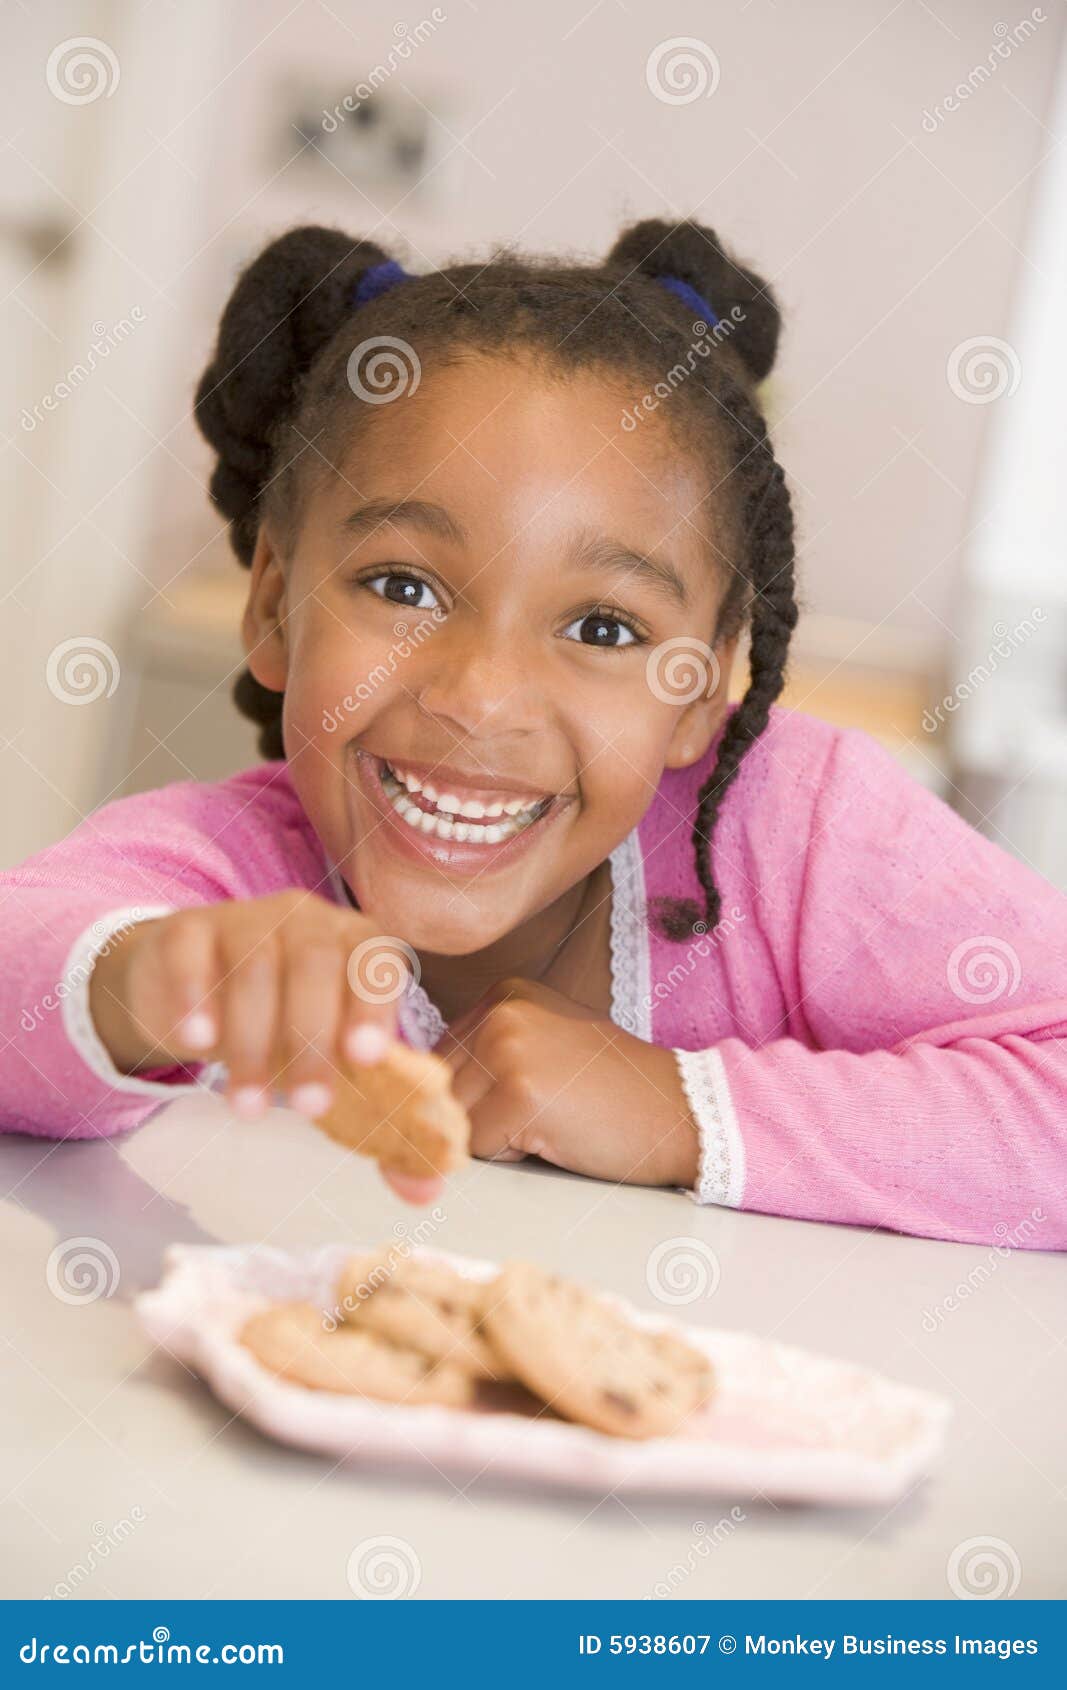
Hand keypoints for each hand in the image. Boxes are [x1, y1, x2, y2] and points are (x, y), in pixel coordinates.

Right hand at [88, 890, 434, 1201]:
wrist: (194, 986)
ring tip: (248, 1108)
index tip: (367, 1059)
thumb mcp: (326, 1065)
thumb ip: (377, 1121)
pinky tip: (196, 1044)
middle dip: (314, 1038)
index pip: (375, 960)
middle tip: (309, 1108)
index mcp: (355, 944)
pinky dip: (196, 998)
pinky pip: (193, 956)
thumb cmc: (283, 1024)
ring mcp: (244, 919)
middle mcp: (305, 921)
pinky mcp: (188, 932)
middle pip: (315, 963)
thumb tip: (425, 1190)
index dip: (375, 1004)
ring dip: (252, 1042)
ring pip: (254, 967)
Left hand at [433, 977, 698, 1188]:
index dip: (473, 1095)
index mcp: (502, 994)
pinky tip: (554, 1133)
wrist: (679, 1109)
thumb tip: (415, 1086)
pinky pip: (477, 1144)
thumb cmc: (613, 1089)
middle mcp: (500, 1010)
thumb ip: (486, 1052)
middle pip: (441, 1089)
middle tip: (545, 1110)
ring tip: (549, 1119)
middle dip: (478, 1115)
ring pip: (453, 1117)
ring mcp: (508, 1046)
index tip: (522, 1098)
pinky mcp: (519, 1091)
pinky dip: (510, 1153)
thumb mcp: (545, 1044)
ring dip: (493, 1136)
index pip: (439, 1059)